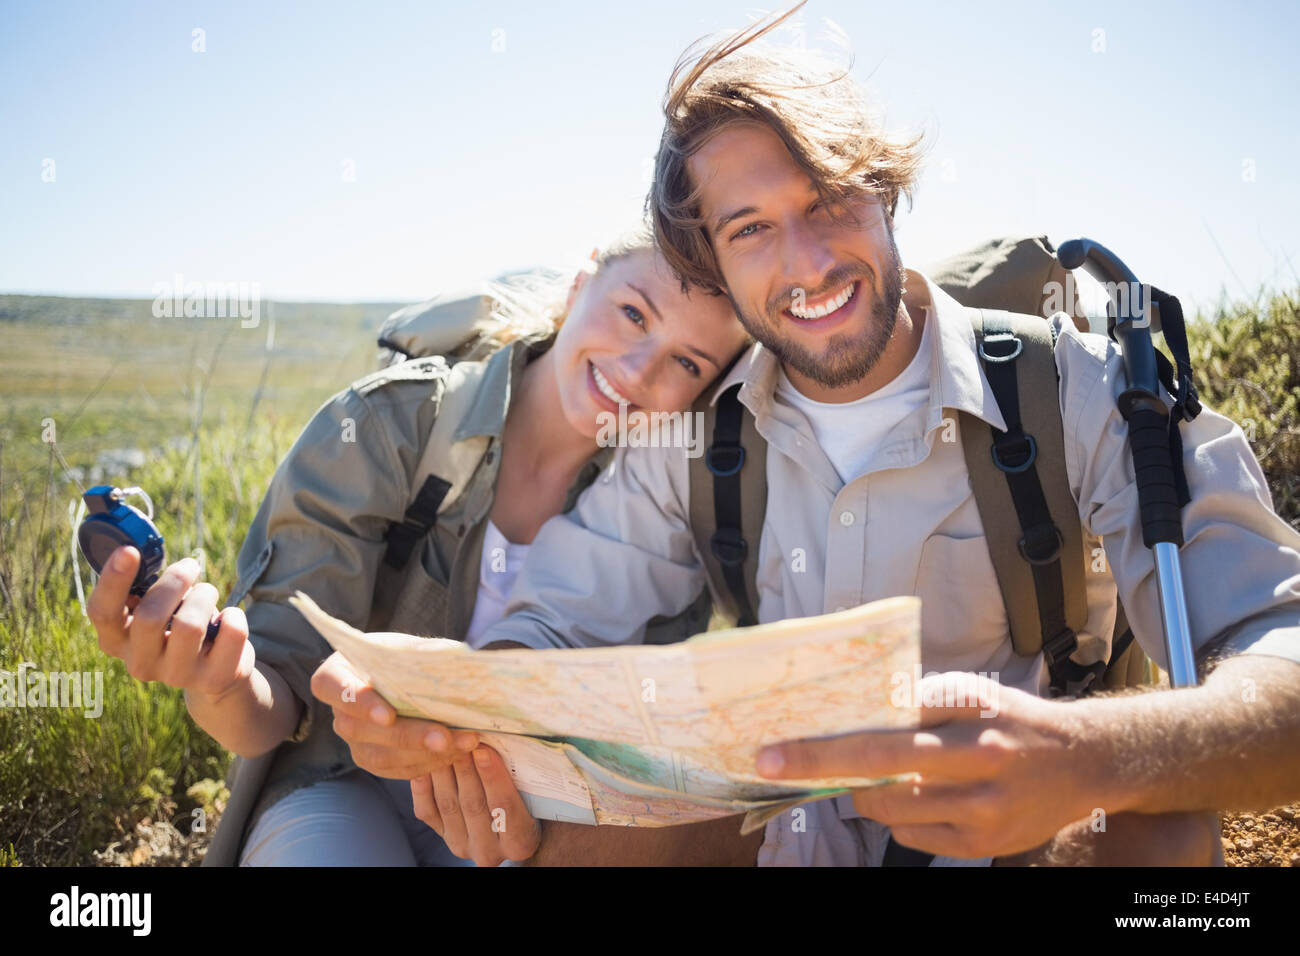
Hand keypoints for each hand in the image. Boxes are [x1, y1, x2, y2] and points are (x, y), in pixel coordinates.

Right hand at [88, 545, 252, 699]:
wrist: (215, 670)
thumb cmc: (178, 623)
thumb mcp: (157, 606)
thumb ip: (145, 588)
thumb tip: (141, 552)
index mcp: (116, 640)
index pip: (102, 613)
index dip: (113, 580)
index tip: (129, 550)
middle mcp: (139, 663)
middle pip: (150, 616)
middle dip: (175, 580)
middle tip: (190, 567)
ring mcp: (176, 676)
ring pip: (189, 625)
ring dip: (204, 594)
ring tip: (207, 594)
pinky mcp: (213, 679)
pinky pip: (231, 632)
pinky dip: (234, 614)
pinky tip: (228, 620)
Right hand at [310, 650, 477, 778]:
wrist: (398, 676)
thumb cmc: (399, 655)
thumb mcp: (406, 646)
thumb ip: (421, 654)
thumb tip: (455, 662)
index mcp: (335, 675)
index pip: (336, 689)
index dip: (361, 703)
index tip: (388, 716)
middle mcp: (338, 713)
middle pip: (363, 730)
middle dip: (408, 736)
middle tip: (444, 737)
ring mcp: (353, 741)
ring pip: (381, 757)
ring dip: (426, 753)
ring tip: (463, 743)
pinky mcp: (372, 759)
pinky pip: (397, 769)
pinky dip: (429, 763)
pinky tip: (458, 752)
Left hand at [410, 745, 540, 865]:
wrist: (512, 828)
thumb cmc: (533, 805)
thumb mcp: (537, 799)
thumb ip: (527, 780)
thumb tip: (511, 741)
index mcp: (520, 842)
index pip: (505, 807)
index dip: (493, 777)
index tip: (483, 750)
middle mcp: (489, 851)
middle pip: (474, 805)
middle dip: (465, 769)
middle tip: (459, 739)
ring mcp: (463, 845)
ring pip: (448, 805)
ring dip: (444, 772)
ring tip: (442, 744)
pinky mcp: (442, 836)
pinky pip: (427, 810)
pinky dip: (423, 785)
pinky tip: (423, 762)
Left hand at [755, 671, 1098, 858]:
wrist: (1084, 761)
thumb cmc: (1012, 718)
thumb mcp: (971, 691)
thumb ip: (918, 701)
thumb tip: (851, 712)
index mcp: (969, 709)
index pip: (885, 722)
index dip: (826, 739)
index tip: (777, 744)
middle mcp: (978, 756)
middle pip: (880, 765)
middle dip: (817, 765)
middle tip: (770, 763)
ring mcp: (983, 806)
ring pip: (891, 807)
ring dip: (863, 793)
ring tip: (864, 779)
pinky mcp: (986, 844)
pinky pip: (914, 836)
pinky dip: (897, 819)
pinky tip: (911, 799)